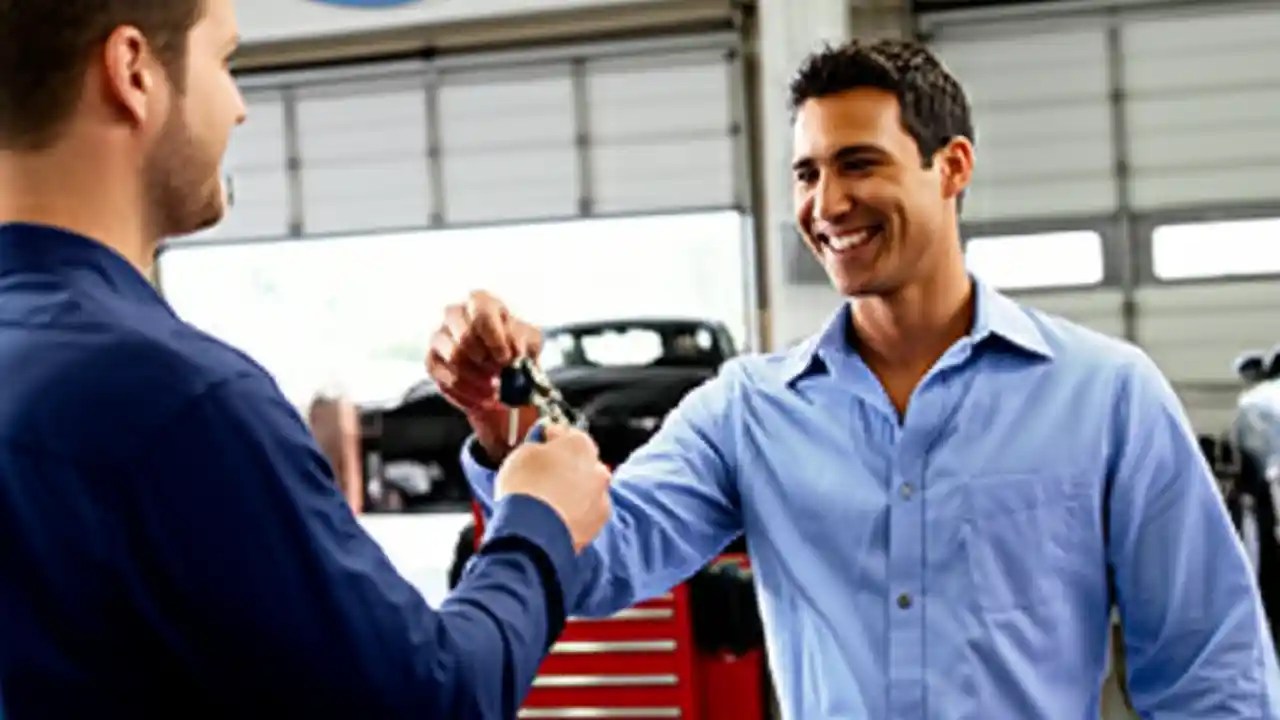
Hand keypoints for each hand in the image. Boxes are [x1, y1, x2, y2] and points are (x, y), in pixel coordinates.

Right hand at [426, 291, 542, 458]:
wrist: (501, 369)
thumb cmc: (515, 347)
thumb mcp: (529, 341)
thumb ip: (523, 342)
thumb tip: (514, 353)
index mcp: (480, 301)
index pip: (482, 312)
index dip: (495, 338)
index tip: (507, 359)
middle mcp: (455, 314)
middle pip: (464, 336)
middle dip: (485, 361)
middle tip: (500, 376)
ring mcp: (439, 336)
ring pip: (454, 358)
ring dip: (478, 380)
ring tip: (496, 391)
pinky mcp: (431, 360)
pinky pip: (445, 378)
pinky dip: (467, 393)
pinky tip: (483, 399)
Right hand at [495, 424, 611, 553]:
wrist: (533, 530)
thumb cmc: (525, 488)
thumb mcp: (521, 453)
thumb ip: (536, 445)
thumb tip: (540, 446)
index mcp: (580, 443)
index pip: (565, 434)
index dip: (548, 441)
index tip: (538, 447)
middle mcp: (597, 467)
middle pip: (580, 463)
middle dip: (565, 468)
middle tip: (542, 478)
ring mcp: (601, 495)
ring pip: (587, 489)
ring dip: (573, 491)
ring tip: (548, 503)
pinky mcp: (599, 522)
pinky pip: (588, 512)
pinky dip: (577, 513)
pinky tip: (557, 518)